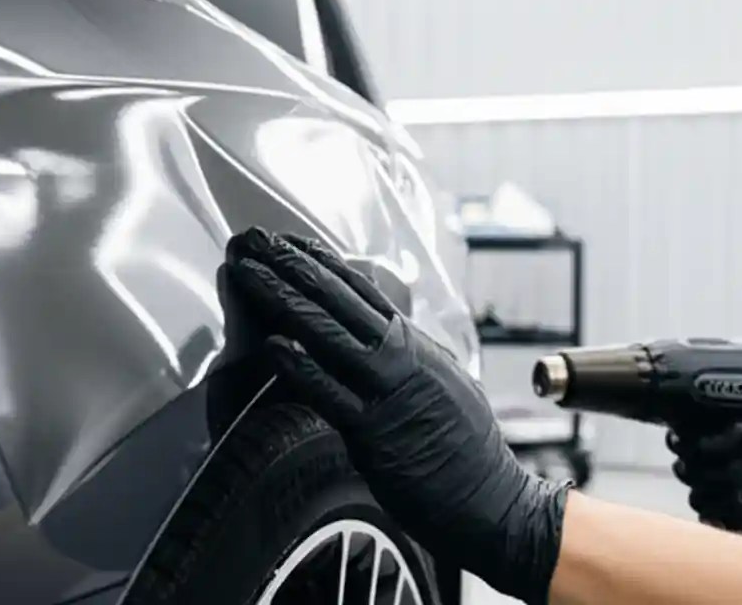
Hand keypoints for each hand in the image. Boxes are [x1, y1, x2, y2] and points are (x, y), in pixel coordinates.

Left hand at [225, 228, 569, 603]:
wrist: (492, 502)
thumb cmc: (466, 450)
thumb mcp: (443, 382)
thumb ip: (411, 354)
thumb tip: (387, 329)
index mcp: (415, 345)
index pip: (361, 290)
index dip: (321, 262)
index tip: (288, 241)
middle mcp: (403, 358)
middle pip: (339, 300)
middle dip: (292, 266)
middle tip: (254, 240)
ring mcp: (390, 392)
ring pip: (330, 336)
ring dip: (284, 302)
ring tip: (249, 275)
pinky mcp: (377, 434)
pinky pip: (331, 395)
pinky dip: (301, 369)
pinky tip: (271, 347)